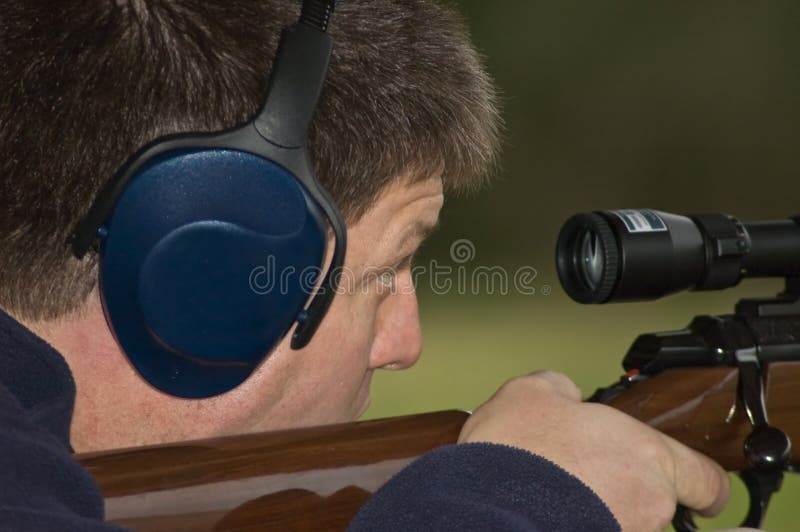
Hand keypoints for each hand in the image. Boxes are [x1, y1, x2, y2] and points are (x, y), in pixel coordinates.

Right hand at [458, 371, 729, 531]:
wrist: (486, 508)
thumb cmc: (517, 452)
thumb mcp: (533, 391)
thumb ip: (564, 389)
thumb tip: (565, 395)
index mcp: (648, 456)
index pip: (707, 482)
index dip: (700, 484)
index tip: (692, 486)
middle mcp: (648, 505)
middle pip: (659, 504)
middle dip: (628, 492)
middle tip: (591, 478)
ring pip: (627, 522)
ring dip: (602, 512)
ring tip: (557, 496)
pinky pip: (599, 531)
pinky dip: (577, 523)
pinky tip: (546, 513)